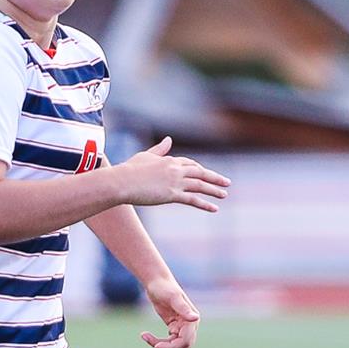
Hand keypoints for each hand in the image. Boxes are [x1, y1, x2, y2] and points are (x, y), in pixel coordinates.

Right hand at [115, 137, 229, 211]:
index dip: (199, 170)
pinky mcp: (172, 194)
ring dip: (214, 190)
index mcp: (169, 160)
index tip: (206, 174)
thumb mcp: (146, 156)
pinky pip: (193, 200)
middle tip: (226, 182)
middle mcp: (175, 169)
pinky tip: (214, 208)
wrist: (122, 181)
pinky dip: (205, 204)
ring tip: (224, 194)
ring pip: (200, 185)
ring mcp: (175, 182)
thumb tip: (169, 139)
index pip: (189, 164)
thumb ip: (159, 149)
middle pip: (200, 173)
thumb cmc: (129, 170)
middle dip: (214, 178)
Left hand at [141, 277, 199, 347]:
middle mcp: (190, 326)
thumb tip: (195, 318)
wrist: (157, 282)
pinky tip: (145, 336)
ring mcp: (182, 328)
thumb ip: (184, 309)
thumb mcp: (173, 297)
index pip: (185, 342)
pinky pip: (169, 343)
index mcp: (192, 321)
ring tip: (147, 343)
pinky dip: (158, 344)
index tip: (155, 347)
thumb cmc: (165, 287)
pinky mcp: (174, 328)